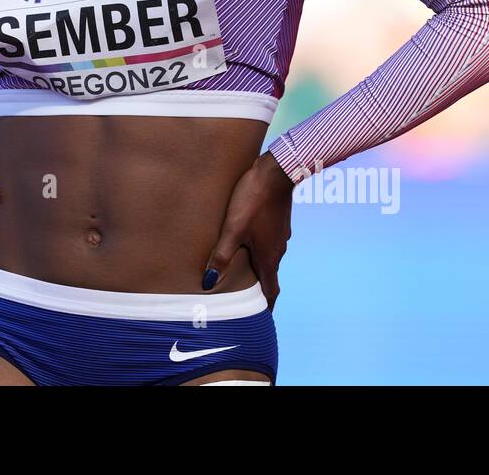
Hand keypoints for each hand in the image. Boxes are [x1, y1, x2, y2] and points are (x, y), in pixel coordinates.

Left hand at [203, 153, 294, 309]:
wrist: (275, 172)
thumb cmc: (253, 201)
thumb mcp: (233, 229)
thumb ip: (222, 256)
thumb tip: (208, 283)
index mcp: (269, 256)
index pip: (270, 290)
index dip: (266, 305)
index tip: (261, 317)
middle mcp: (278, 249)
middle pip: (269, 274)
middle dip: (258, 288)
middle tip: (245, 297)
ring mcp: (280, 234)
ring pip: (268, 256)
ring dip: (258, 266)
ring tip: (242, 270)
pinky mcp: (278, 221)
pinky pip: (269, 241)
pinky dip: (259, 248)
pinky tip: (246, 240)